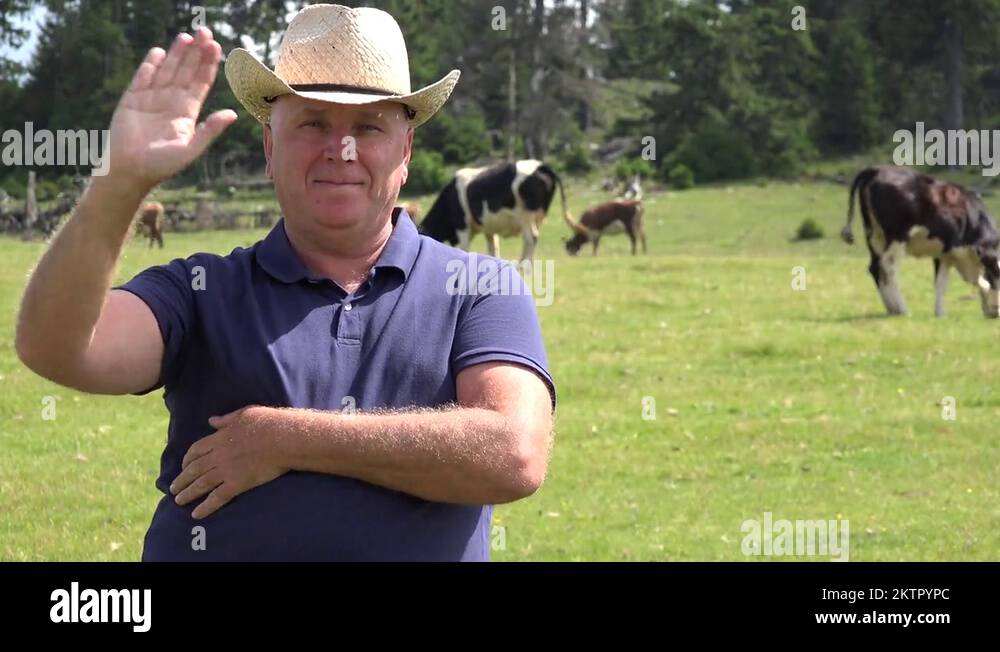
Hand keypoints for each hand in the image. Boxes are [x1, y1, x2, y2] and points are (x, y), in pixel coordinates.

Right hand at [105, 27, 236, 189]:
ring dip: (176, 54)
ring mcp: (151, 99)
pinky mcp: (132, 100)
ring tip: (186, 36)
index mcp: (186, 112)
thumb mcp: (191, 149)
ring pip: (167, 70)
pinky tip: (159, 52)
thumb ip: (210, 130)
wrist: (130, 171)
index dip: (208, 65)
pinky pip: (143, 78)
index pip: (201, 83)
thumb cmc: (162, 165)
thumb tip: (232, 114)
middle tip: (204, 32)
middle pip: (186, 71)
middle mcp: (171, 102)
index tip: (216, 47)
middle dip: (195, 52)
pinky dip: (150, 65)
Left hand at [170, 405, 288, 518]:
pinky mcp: (237, 484)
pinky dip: (205, 507)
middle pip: (194, 469)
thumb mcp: (244, 414)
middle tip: (173, 488)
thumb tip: (211, 420)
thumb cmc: (268, 423)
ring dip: (188, 493)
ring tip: (178, 501)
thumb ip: (225, 420)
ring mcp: (227, 470)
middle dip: (182, 480)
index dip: (187, 459)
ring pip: (201, 484)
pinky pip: (217, 497)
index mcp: (220, 438)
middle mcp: (218, 455)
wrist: (283, 438)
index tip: (183, 466)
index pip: (196, 450)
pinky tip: (197, 514)